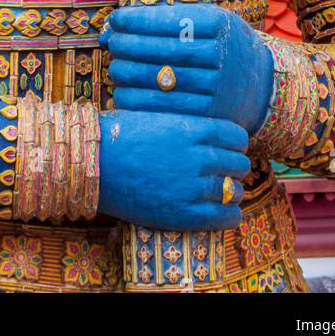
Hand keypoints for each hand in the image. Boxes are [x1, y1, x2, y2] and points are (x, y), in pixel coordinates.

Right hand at [98, 108, 249, 230]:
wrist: (95, 164)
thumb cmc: (121, 136)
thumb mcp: (159, 119)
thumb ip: (187, 127)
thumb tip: (210, 136)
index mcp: (192, 129)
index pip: (236, 135)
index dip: (236, 142)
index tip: (231, 147)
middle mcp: (197, 157)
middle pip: (238, 163)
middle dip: (235, 166)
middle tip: (226, 170)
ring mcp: (192, 187)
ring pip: (234, 190)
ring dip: (233, 191)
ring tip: (225, 191)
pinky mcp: (183, 214)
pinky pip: (224, 216)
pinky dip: (231, 214)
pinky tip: (226, 211)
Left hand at [102, 3, 273, 133]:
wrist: (258, 85)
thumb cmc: (222, 43)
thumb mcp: (209, 19)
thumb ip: (171, 16)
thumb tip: (119, 21)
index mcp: (218, 25)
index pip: (169, 20)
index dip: (137, 20)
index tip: (116, 19)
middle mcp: (219, 54)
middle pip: (162, 50)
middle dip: (128, 45)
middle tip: (111, 42)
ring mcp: (215, 86)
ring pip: (159, 79)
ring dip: (128, 72)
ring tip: (115, 65)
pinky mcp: (207, 113)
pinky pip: (164, 108)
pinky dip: (138, 100)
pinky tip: (123, 91)